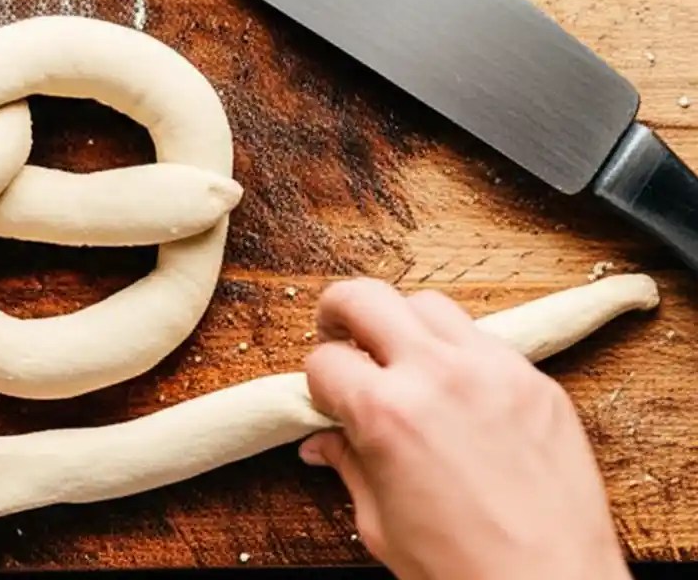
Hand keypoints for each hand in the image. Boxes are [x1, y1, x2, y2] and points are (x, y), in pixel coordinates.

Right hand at [300, 279, 629, 579]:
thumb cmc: (464, 570)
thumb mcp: (380, 524)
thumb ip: (350, 466)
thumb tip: (324, 442)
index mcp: (387, 414)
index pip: (325, 360)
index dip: (315, 381)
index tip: (324, 398)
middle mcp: (438, 376)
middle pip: (366, 297)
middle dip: (339, 312)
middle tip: (339, 335)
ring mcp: (494, 372)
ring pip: (429, 304)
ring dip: (403, 323)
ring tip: (401, 359)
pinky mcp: (536, 382)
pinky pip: (485, 340)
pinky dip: (459, 353)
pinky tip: (456, 390)